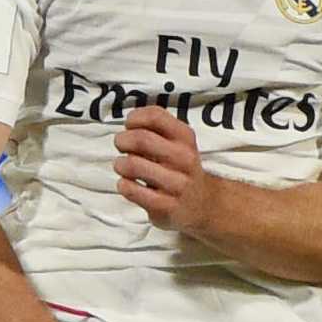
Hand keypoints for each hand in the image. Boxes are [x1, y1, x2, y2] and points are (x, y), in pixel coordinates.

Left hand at [113, 106, 214, 227]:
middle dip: (122, 141)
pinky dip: (123, 185)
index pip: (155, 116)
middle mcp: (184, 158)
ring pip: (133, 164)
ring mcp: (176, 184)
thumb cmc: (180, 169)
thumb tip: (129, 120)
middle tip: (121, 146)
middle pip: (141, 139)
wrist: (202, 204)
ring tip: (123, 167)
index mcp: (185, 137)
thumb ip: (157, 127)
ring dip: (120, 164)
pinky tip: (128, 184)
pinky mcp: (165, 206)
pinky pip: (131, 190)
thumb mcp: (178, 142)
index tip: (129, 126)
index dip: (134, 119)